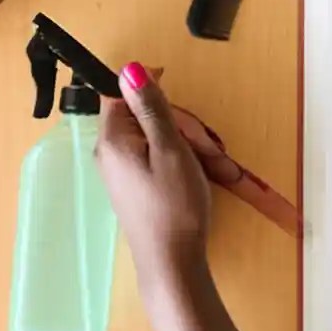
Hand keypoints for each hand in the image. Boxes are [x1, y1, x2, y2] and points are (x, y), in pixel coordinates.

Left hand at [95, 62, 210, 281]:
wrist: (174, 261)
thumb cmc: (174, 204)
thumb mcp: (170, 148)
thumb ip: (152, 107)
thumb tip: (129, 68)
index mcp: (114, 139)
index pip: (123, 95)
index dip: (154, 92)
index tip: (183, 105)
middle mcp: (112, 152)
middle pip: (148, 116)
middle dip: (185, 127)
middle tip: (210, 148)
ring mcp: (125, 170)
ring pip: (161, 137)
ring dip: (193, 146)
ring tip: (219, 167)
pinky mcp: (138, 185)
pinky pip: (161, 157)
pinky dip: (187, 161)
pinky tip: (210, 174)